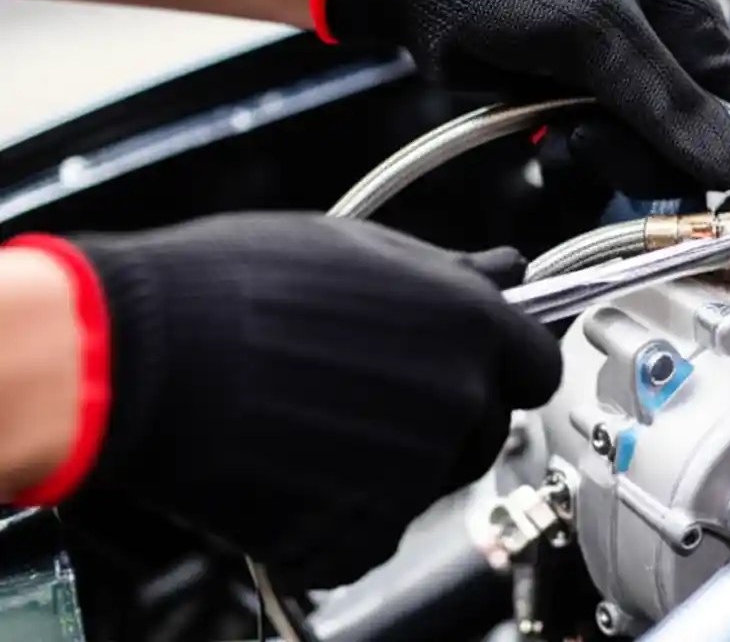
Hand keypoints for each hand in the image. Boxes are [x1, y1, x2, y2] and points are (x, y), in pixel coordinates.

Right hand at [10, 213, 559, 590]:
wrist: (138, 358)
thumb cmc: (232, 288)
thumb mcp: (354, 248)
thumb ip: (444, 272)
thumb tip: (503, 271)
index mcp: (468, 324)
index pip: (536, 364)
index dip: (505, 366)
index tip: (476, 368)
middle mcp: (455, 400)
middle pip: (484, 428)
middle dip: (442, 416)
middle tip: (366, 392)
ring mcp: (412, 475)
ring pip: (428, 482)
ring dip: (390, 464)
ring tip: (313, 421)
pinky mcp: (360, 537)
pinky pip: (373, 535)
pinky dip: (339, 517)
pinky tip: (290, 471)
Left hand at [320, 0, 729, 193]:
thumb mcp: (597, 36)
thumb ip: (667, 102)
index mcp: (697, 30)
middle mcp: (673, 60)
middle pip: (705, 153)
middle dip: (651, 162)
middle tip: (594, 137)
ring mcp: (630, 89)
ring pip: (653, 164)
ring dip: (607, 159)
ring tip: (564, 126)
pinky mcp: (588, 111)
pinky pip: (607, 161)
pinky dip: (578, 158)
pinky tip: (547, 130)